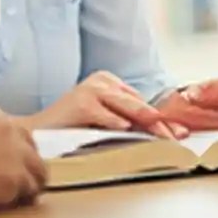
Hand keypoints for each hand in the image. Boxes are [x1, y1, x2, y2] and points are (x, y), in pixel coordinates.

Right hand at [0, 100, 46, 217]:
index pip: (4, 125)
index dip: (1, 143)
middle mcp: (2, 126)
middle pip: (27, 142)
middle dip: (23, 158)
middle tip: (15, 176)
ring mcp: (12, 152)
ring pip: (36, 167)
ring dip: (29, 179)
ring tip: (20, 194)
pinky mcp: (13, 178)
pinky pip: (31, 189)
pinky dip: (24, 197)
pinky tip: (14, 204)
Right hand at [20, 71, 184, 138]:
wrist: (39, 134)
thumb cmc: (73, 129)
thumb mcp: (105, 120)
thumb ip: (127, 120)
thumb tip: (161, 130)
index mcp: (110, 82)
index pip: (142, 102)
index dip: (161, 119)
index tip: (178, 133)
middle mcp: (102, 81)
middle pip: (138, 104)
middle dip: (160, 123)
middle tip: (177, 136)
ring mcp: (91, 89)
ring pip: (126, 107)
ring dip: (147, 122)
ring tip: (163, 132)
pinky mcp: (80, 102)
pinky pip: (104, 113)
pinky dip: (115, 122)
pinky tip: (126, 129)